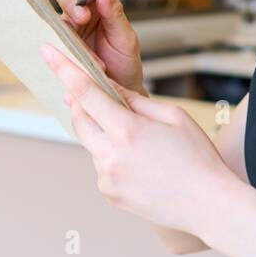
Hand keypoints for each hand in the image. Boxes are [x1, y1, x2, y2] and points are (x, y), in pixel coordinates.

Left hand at [41, 42, 238, 235]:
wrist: (209, 205)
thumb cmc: (198, 157)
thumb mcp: (173, 116)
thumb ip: (136, 100)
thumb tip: (109, 88)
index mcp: (127, 130)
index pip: (85, 92)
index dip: (64, 69)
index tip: (46, 51)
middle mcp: (110, 156)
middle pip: (78, 118)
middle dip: (81, 102)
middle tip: (94, 93)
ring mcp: (106, 178)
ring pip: (90, 143)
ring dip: (101, 131)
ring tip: (139, 139)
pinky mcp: (109, 193)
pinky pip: (101, 165)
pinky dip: (111, 155)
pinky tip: (140, 161)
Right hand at [50, 0, 144, 94]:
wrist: (121, 93)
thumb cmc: (124, 62)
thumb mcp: (126, 37)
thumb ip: (114, 12)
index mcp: (97, 2)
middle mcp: (79, 13)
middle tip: (83, 16)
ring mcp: (66, 31)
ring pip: (53, 15)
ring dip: (68, 28)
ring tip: (88, 48)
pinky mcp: (59, 50)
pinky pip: (53, 43)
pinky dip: (67, 51)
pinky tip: (83, 61)